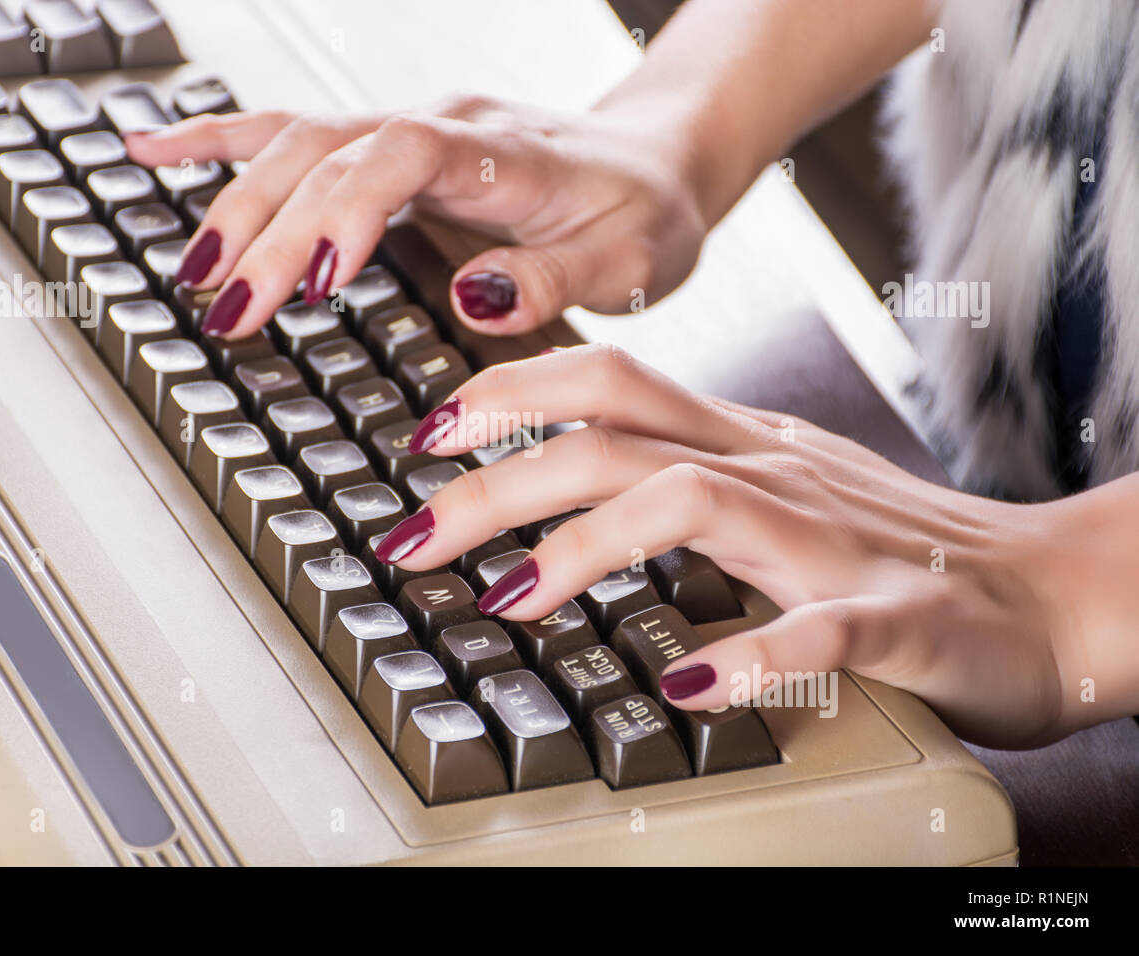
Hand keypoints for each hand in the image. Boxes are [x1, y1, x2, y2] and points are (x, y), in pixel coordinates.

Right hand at [124, 95, 708, 338]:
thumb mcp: (629, 261)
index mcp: (504, 154)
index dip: (351, 210)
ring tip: (193, 267)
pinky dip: (222, 141)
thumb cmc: (644, 214)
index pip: (406, 158)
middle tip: (227, 307)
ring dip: (237, 200)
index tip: (316, 280)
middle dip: (272, 229)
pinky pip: (295, 130)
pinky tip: (156, 153)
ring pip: (300, 142)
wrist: (655, 164)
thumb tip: (477, 295)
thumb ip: (555, 279)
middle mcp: (446, 127)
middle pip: (333, 154)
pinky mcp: (389, 142)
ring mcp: (410, 127)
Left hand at [374, 344, 1099, 749]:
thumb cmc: (895, 547)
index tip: (427, 430)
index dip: (511, 394)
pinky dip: (747, 654)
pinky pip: (815, 629)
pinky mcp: (891, 616)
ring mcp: (830, 541)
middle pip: (616, 438)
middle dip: (500, 479)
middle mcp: (773, 474)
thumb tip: (566, 480)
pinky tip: (689, 684)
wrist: (1045, 591)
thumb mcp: (771, 487)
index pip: (610, 382)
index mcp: (741, 444)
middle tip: (415, 534)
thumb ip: (679, 473)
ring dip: (588, 547)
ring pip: (691, 504)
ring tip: (511, 597)